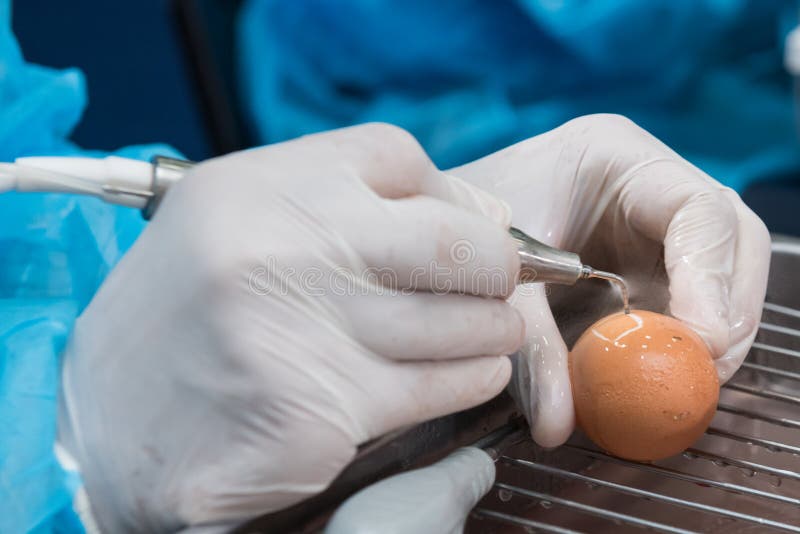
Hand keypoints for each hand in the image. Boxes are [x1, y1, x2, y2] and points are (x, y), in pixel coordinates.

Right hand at [57, 124, 523, 531]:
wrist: (105, 431)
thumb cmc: (177, 321)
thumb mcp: (228, 227)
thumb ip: (333, 206)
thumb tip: (475, 214)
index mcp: (250, 188)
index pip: (395, 158)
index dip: (446, 194)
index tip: (462, 225)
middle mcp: (280, 250)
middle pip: (452, 238)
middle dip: (495, 263)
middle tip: (498, 280)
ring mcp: (308, 332)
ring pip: (464, 320)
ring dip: (491, 326)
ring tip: (485, 330)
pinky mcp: (330, 409)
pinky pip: (446, 383)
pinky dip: (473, 376)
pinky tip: (464, 372)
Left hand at [449, 114, 769, 447]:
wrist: (442, 217)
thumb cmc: (467, 222)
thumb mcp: (499, 277)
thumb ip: (532, 348)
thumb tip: (559, 426)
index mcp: (616, 156)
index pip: (698, 208)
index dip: (712, 275)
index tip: (702, 337)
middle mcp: (648, 186)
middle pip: (730, 239)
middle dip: (728, 309)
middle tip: (707, 370)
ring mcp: (653, 224)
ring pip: (720, 270)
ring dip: (715, 329)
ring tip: (690, 379)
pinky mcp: (647, 261)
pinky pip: (685, 298)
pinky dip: (681, 337)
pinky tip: (662, 369)